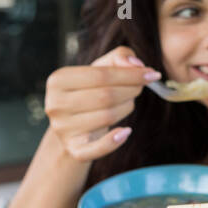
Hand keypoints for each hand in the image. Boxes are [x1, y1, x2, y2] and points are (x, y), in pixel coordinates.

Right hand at [45, 46, 161, 161]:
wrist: (72, 125)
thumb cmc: (89, 91)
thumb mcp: (100, 68)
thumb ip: (119, 57)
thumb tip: (136, 64)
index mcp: (58, 80)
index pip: (101, 75)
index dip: (131, 74)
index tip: (152, 74)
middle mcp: (55, 104)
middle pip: (106, 96)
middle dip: (131, 90)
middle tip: (140, 88)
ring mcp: (62, 129)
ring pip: (108, 117)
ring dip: (127, 108)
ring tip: (127, 103)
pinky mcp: (73, 149)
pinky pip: (99, 147)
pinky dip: (115, 140)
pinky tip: (126, 131)